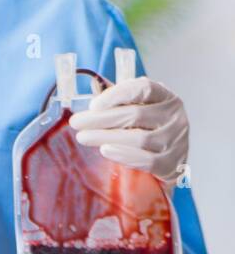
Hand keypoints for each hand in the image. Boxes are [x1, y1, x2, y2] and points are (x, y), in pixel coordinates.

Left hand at [68, 76, 188, 184]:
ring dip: (106, 137)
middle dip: (101, 119)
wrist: (166, 165)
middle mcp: (174, 116)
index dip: (116, 95)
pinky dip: (124, 155)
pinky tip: (105, 150)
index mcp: (165, 98)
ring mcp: (176, 140)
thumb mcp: (134, 114)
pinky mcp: (172, 163)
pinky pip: (146, 160)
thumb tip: (92, 94)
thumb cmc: (145, 134)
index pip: (144, 88)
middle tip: (76, 123)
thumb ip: (118, 104)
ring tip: (83, 138)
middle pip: (136, 114)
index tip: (92, 105)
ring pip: (139, 138)